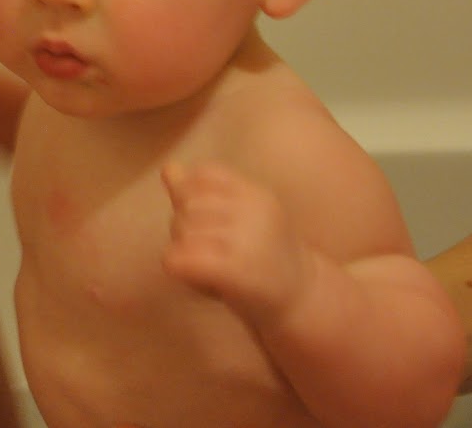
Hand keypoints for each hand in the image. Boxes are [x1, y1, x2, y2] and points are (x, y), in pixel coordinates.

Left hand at [160, 160, 315, 327]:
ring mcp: (247, 241)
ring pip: (181, 231)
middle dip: (182, 228)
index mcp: (256, 194)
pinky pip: (183, 259)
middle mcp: (254, 212)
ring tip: (205, 268)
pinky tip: (194, 279)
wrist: (303, 302)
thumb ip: (201, 195)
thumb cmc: (264, 258)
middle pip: (187, 205)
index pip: (203, 175)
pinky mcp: (236, 272)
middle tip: (204, 253)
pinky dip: (177, 267)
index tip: (205, 223)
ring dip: (182, 251)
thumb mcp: (239, 219)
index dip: (190, 197)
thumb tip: (168, 168)